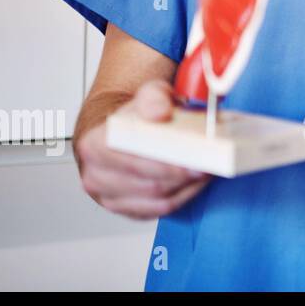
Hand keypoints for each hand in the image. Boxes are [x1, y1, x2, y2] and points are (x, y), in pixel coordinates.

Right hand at [75, 79, 212, 218]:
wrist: (120, 132)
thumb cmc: (135, 116)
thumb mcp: (147, 95)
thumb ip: (154, 98)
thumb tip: (160, 112)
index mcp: (94, 145)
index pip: (135, 160)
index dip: (168, 163)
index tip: (196, 159)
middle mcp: (96, 175)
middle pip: (149, 184)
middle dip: (183, 177)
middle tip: (209, 167)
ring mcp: (108, 196)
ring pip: (157, 200)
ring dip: (187, 188)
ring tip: (207, 173)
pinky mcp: (125, 209)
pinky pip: (159, 210)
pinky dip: (182, 198)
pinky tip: (195, 184)